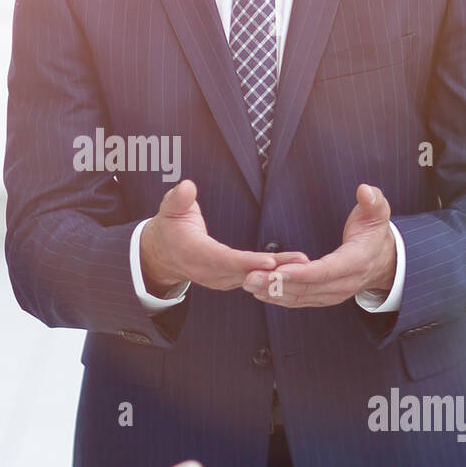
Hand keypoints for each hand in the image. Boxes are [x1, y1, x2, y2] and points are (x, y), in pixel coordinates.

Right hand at [139, 179, 304, 295]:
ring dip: (276, 272)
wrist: (164, 253)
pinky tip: (290, 268)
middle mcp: (208, 271)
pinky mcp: (227, 279)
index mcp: (194, 253)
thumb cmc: (170, 226)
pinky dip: (269, 274)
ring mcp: (218, 279)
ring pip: (251, 277)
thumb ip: (178, 198)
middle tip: (299, 263)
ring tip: (301, 263)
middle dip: (272, 269)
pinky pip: (251, 278)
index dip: (246, 262)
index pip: (223, 259)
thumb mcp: (169, 208)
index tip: (268, 261)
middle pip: (243, 272)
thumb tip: (187, 187)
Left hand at [242, 183, 395, 308]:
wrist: (383, 260)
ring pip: (301, 297)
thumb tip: (365, 190)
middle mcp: (345, 283)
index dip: (301, 272)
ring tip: (249, 284)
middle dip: (277, 284)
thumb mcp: (378, 212)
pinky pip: (301, 300)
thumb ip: (373, 200)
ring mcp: (334, 293)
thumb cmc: (374, 232)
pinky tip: (260, 292)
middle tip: (250, 278)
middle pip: (308, 286)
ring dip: (273, 292)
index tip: (278, 270)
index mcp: (356, 262)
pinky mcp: (325, 297)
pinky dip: (280, 298)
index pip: (326, 270)